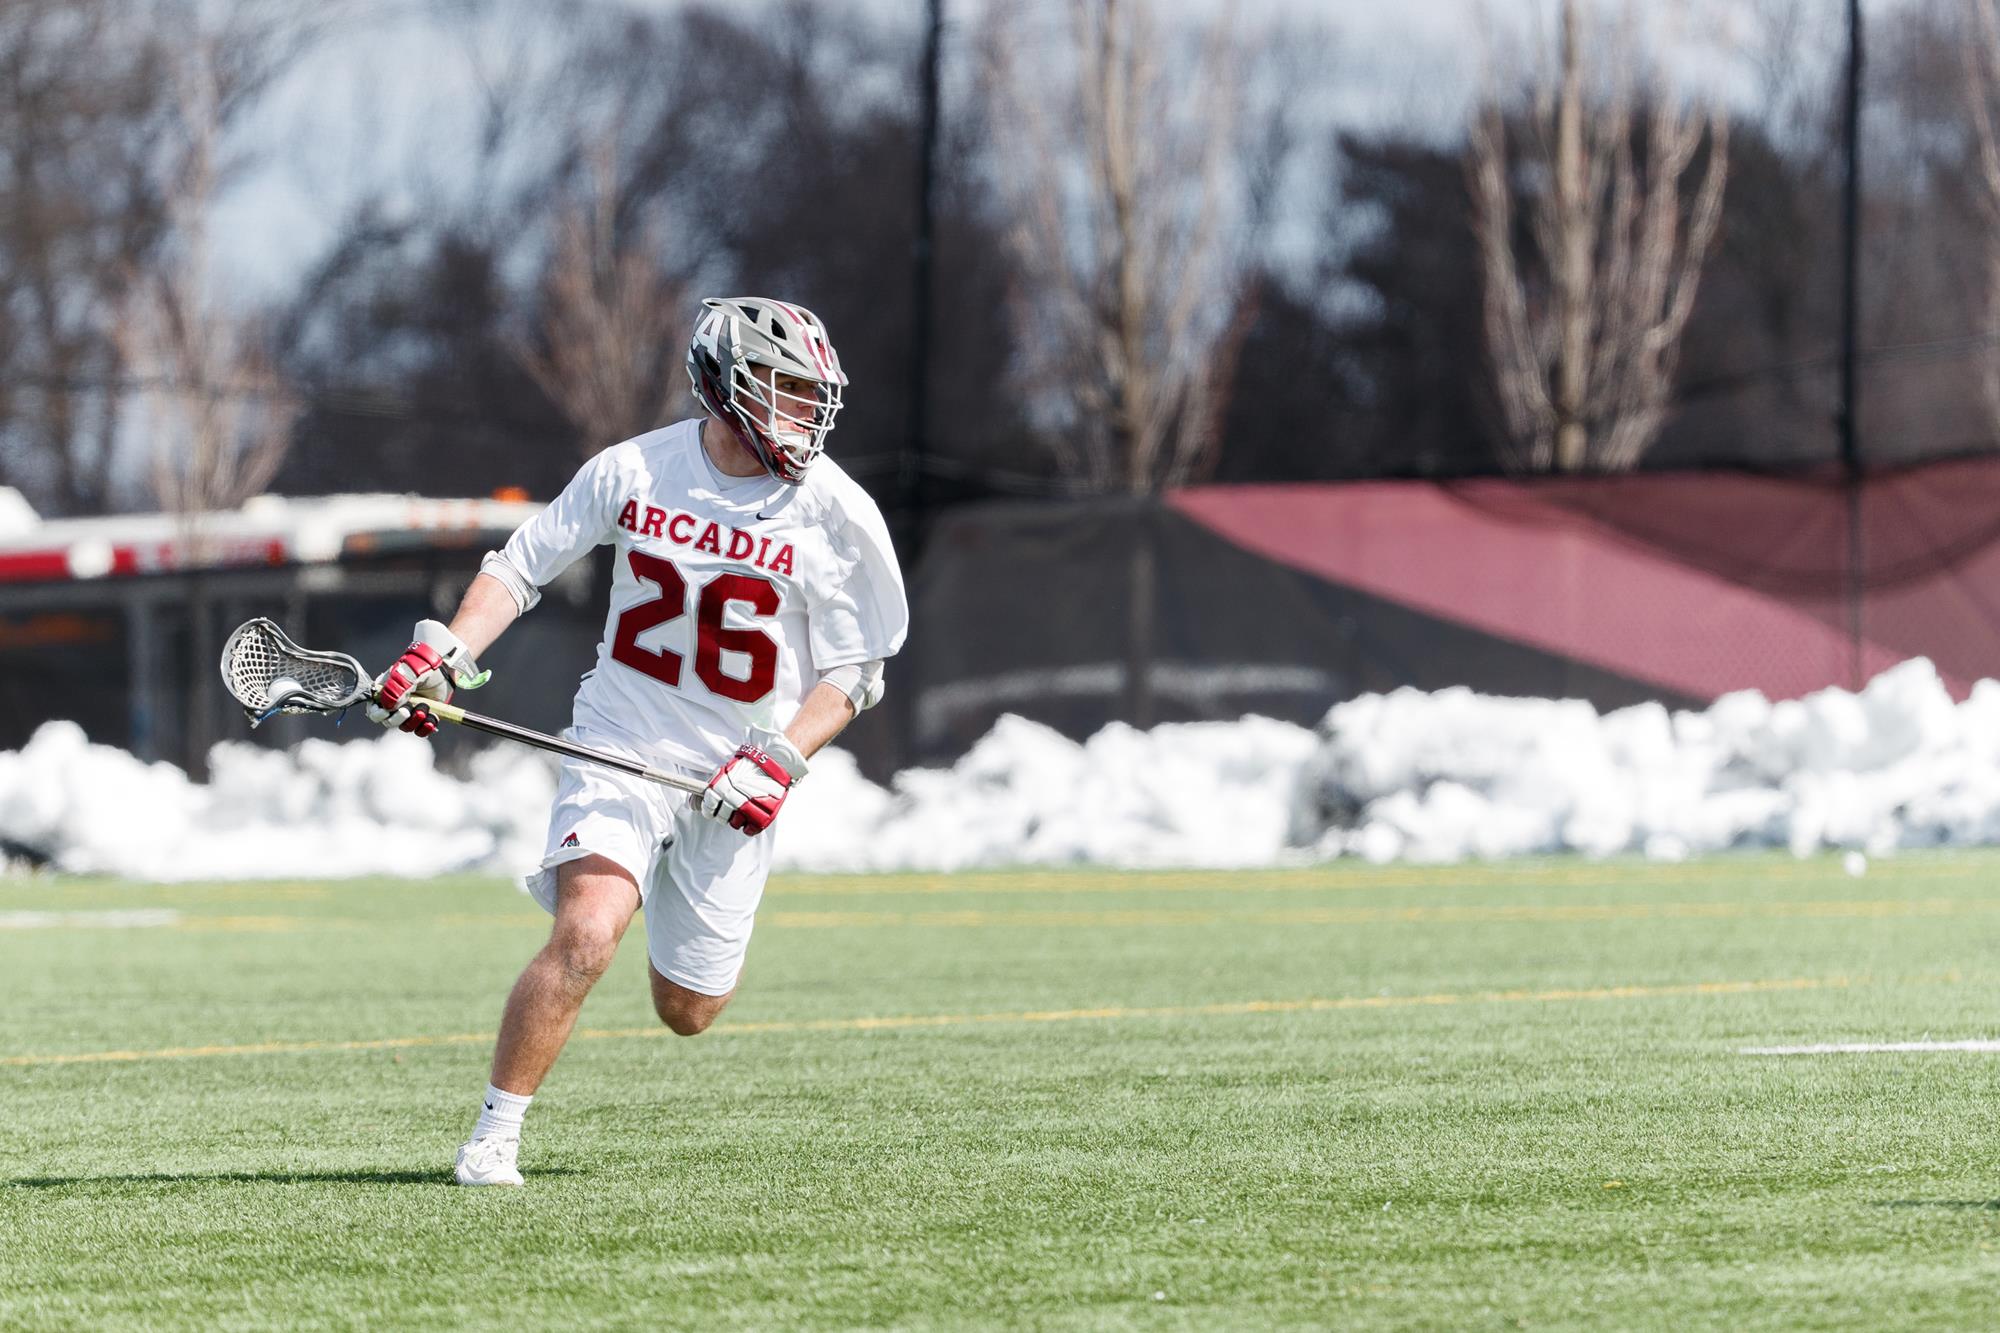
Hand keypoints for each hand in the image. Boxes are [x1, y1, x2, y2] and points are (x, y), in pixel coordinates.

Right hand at [367, 620, 478, 737]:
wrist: (442, 665)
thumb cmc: (420, 666)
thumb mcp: (406, 675)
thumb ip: (396, 689)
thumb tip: (387, 706)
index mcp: (385, 693)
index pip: (374, 711)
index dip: (378, 715)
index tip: (386, 712)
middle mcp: (396, 704)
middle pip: (389, 722)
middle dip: (398, 719)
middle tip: (407, 711)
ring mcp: (411, 710)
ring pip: (407, 727)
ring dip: (415, 721)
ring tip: (424, 707)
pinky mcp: (426, 714)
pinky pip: (422, 729)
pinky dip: (426, 728)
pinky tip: (431, 721)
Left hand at [699, 733, 808, 835]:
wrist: (777, 762)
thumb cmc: (751, 765)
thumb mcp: (727, 770)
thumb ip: (710, 787)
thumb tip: (693, 804)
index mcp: (723, 785)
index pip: (708, 805)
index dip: (708, 809)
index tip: (711, 809)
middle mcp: (734, 797)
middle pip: (721, 817)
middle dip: (722, 814)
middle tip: (729, 808)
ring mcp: (749, 807)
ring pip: (735, 824)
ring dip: (736, 819)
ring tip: (742, 809)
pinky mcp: (764, 814)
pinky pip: (750, 829)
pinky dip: (749, 827)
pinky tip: (750, 818)